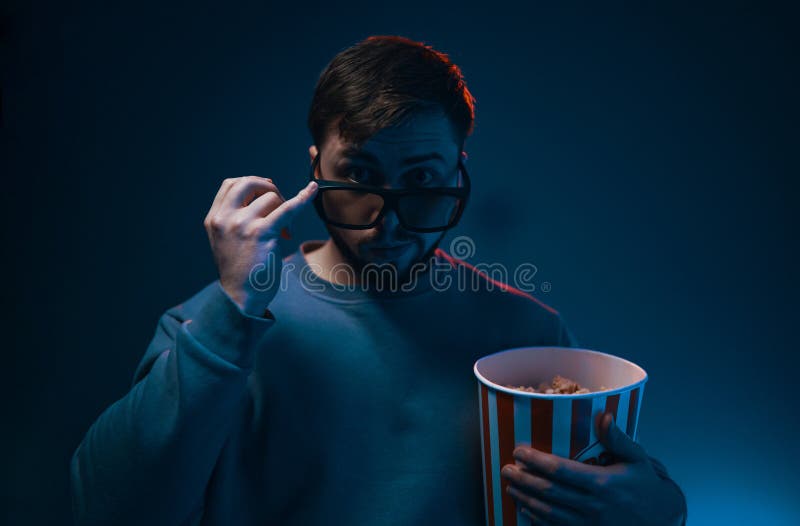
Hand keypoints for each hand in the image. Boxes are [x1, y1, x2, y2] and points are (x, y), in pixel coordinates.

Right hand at [203, 176, 317, 315]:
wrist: (241, 298)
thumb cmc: (241, 271)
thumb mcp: (227, 240)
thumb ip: (236, 218)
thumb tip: (264, 194)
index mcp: (214, 219)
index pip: (231, 184)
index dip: (251, 185)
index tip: (265, 195)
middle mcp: (225, 218)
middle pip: (249, 182)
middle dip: (268, 189)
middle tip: (279, 206)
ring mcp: (241, 224)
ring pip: (270, 197)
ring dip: (283, 210)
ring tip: (285, 233)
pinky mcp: (261, 232)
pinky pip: (287, 208)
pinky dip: (302, 197)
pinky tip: (313, 190)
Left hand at [500, 411, 684, 524]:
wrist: (662, 520)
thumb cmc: (647, 486)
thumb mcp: (637, 459)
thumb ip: (618, 438)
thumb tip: (603, 415)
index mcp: (602, 483)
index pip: (560, 470)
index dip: (535, 461)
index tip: (518, 452)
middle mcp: (594, 506)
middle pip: (548, 492)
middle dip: (523, 479)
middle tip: (506, 468)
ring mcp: (590, 525)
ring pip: (548, 512)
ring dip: (526, 499)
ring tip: (511, 486)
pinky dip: (538, 519)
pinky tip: (526, 509)